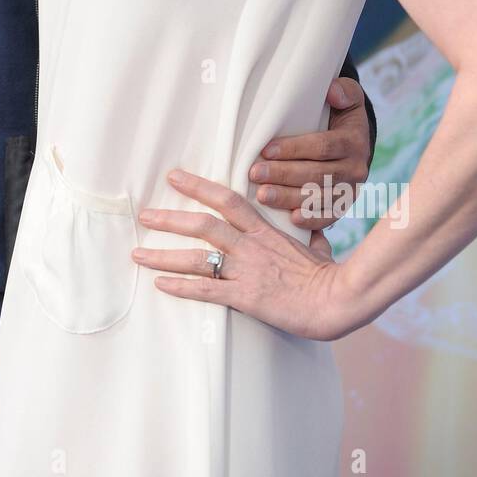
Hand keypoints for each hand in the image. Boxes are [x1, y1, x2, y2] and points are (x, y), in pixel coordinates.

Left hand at [132, 170, 361, 340]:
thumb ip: (308, 236)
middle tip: (145, 215)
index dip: (198, 186)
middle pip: (203, 224)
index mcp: (265, 231)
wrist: (338, 300)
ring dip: (163, 255)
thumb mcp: (318, 247)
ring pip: (197, 257)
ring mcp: (246, 271)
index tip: (174, 177)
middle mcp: (250, 246)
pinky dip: (180, 287)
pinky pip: (206, 291)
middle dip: (170, 219)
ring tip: (138, 254)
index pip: (227, 199)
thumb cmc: (330, 275)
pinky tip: (160, 284)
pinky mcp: (245, 297)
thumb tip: (313, 230)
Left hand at [248, 76, 370, 231]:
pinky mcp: (344, 206)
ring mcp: (351, 190)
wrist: (356, 143)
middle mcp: (356, 168)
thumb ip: (344, 92)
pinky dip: (311, 220)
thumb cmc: (341, 116)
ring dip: (289, 198)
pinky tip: (291, 219)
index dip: (294, 149)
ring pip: (319, 197)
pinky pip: (329, 216)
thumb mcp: (348, 98)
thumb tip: (333, 91)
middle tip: (255, 174)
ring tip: (262, 196)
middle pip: (316, 174)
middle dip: (283, 175)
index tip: (266, 150)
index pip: (322, 146)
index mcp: (353, 141)